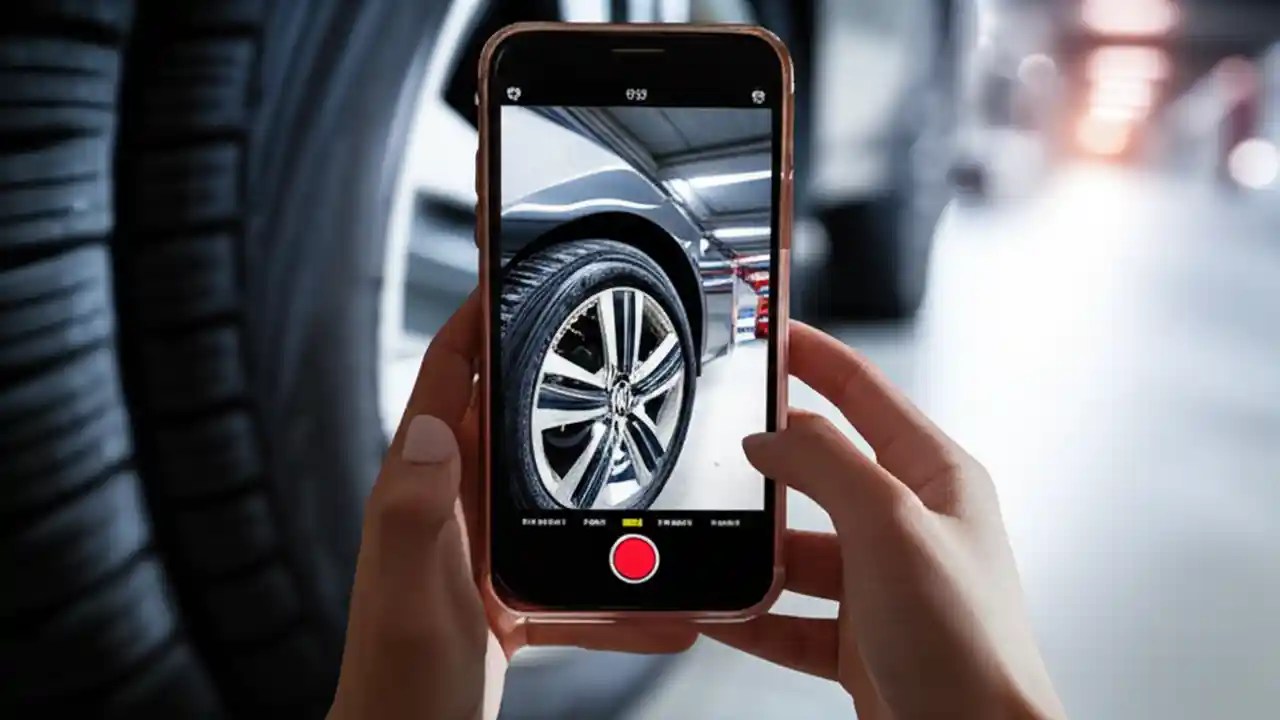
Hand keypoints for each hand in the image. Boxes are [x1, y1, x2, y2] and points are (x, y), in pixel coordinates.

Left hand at [328, 293, 694, 719]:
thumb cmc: (396, 686)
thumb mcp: (413, 596)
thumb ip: (419, 513)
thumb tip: (436, 426)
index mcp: (422, 489)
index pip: (447, 379)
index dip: (476, 320)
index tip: (515, 273)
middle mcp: (451, 508)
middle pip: (508, 422)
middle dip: (555, 385)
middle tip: (612, 353)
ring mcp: (482, 552)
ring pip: (554, 497)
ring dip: (605, 493)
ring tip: (665, 484)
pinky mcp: (508, 597)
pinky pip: (574, 578)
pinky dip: (618, 594)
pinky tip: (666, 614)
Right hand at [705, 323, 1065, 719]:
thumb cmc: (969, 647)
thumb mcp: (891, 529)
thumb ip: (826, 468)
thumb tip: (770, 436)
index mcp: (937, 479)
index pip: (866, 393)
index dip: (815, 356)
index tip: (770, 331)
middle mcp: (910, 526)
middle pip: (823, 472)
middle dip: (770, 465)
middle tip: (718, 444)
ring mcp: (882, 584)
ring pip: (798, 548)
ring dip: (755, 550)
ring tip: (712, 541)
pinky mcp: (859, 640)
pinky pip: (788, 615)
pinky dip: (752, 613)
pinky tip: (721, 609)